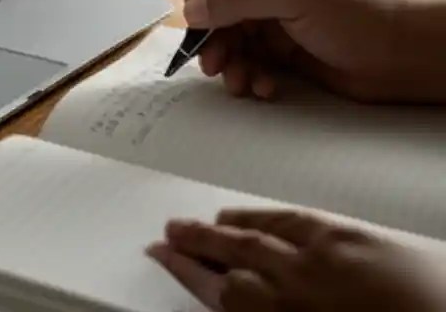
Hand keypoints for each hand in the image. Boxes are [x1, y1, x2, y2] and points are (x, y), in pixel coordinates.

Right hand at [146, 208, 445, 311]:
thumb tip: (242, 300)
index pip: (218, 290)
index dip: (185, 272)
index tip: (163, 256)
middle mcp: (292, 285)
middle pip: (230, 257)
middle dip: (195, 245)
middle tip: (170, 233)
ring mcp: (323, 257)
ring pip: (257, 236)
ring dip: (222, 228)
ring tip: (200, 223)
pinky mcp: (354, 238)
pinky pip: (296, 221)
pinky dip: (267, 217)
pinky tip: (255, 216)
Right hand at [183, 0, 445, 102]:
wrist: (405, 58)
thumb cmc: (357, 12)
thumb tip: (191, 11)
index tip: (198, 14)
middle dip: (214, 33)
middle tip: (212, 61)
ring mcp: (280, 10)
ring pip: (231, 32)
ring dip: (230, 59)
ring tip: (238, 81)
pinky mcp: (286, 44)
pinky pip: (250, 56)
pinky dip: (250, 72)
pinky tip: (264, 86)